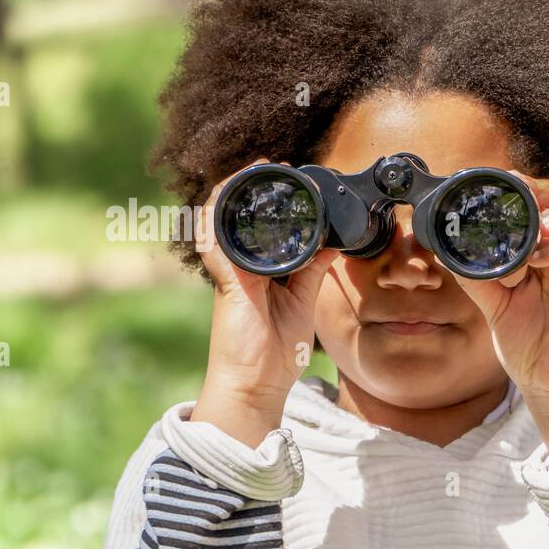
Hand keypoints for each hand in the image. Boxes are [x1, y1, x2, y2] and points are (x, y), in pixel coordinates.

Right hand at [189, 158, 339, 445]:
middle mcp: (240, 265)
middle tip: (274, 165)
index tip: (292, 178)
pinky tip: (230, 194)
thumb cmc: (275, 350)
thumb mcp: (303, 299)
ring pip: (219, 219)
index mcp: (258, 269)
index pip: (260, 225)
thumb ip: (313, 268)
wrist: (258, 383)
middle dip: (251, 185)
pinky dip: (220, 216)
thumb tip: (334, 241)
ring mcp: (229, 272)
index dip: (271, 199)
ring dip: (234, 191)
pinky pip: (214, 241)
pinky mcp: (225, 281)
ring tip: (255, 169)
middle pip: (237, 215)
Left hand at [443, 172, 548, 468]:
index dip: (529, 189)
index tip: (503, 184)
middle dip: (546, 190)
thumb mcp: (493, 306)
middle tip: (520, 193)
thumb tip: (448, 250)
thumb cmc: (530, 347)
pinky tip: (540, 260)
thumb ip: (476, 277)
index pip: (548, 206)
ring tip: (538, 227)